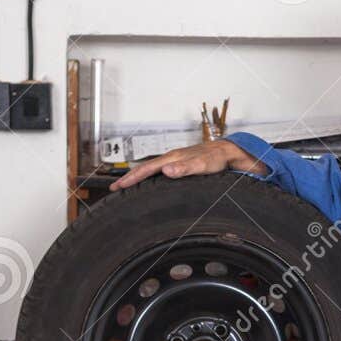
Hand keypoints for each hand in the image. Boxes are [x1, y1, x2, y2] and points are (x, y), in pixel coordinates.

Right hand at [109, 138, 258, 189]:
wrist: (226, 152)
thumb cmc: (216, 159)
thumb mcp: (201, 165)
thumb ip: (185, 168)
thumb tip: (166, 171)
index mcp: (172, 158)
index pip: (147, 169)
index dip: (132, 178)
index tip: (119, 186)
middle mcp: (171, 158)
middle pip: (145, 168)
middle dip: (129, 178)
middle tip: (114, 188)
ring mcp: (174, 161)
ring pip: (151, 170)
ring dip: (137, 178)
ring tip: (125, 186)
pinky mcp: (179, 165)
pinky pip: (159, 171)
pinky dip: (148, 177)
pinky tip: (148, 183)